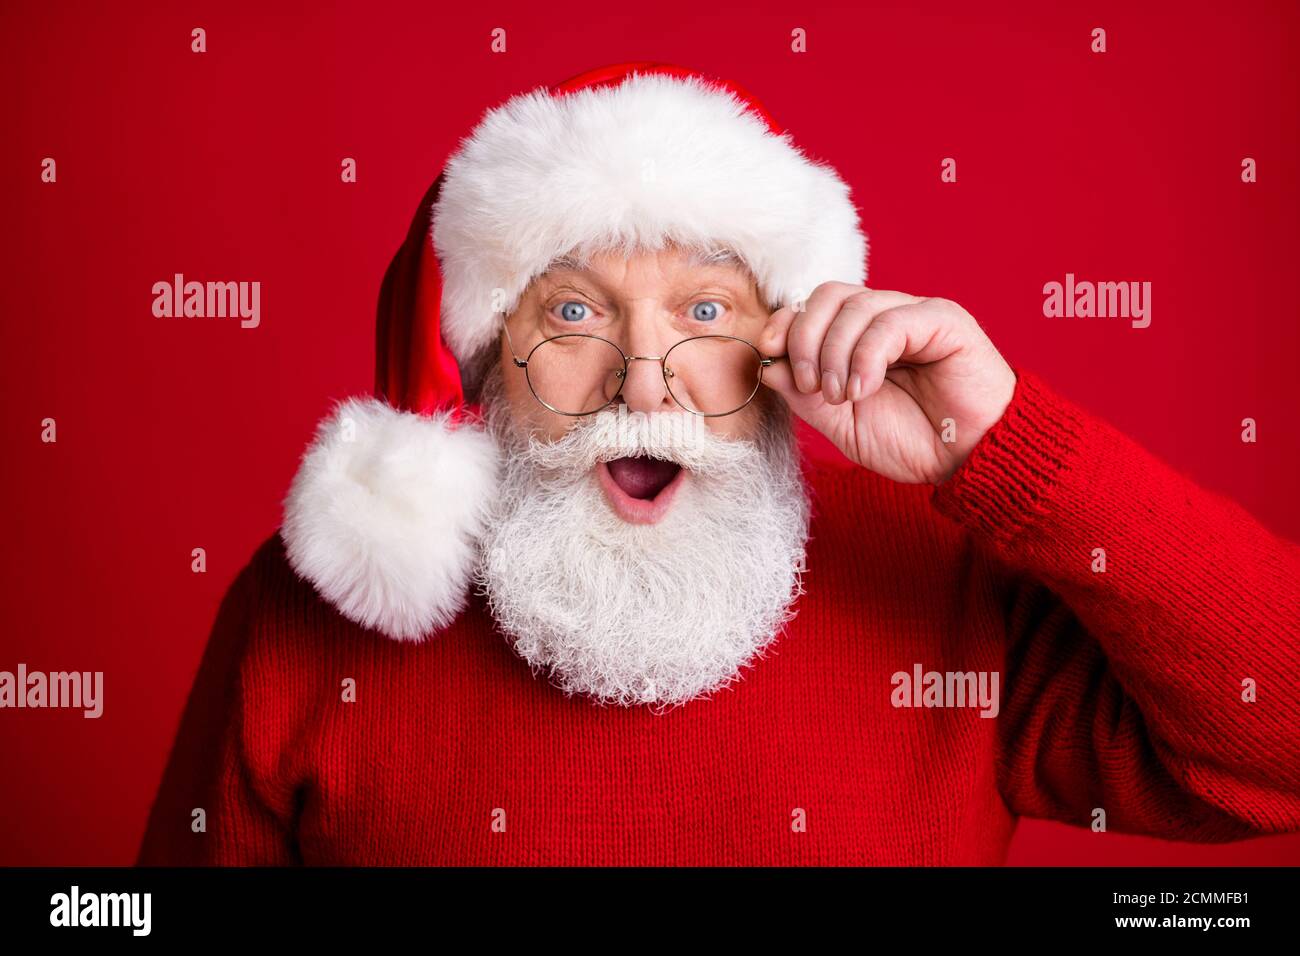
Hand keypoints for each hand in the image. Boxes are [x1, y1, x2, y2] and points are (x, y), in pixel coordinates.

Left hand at [757, 283, 1016, 483]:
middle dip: (805, 338)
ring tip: (842, 396)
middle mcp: (885, 319)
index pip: (812, 307)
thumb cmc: (912, 443)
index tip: (768, 352)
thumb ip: (804, 394)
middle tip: (810, 386)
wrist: (967, 462)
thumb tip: (767, 364)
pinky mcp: (944, 322)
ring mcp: (915, 315)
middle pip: (828, 296)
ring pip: (856, 306)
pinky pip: (891, 322)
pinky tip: (864, 389)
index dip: (785, 323)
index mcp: (859, 338)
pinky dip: (866, 356)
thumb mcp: (841, 424)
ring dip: (835, 354)